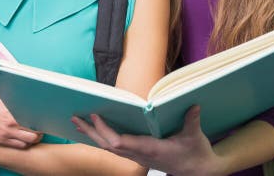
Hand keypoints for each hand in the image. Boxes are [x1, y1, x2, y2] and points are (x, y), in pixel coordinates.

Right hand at [0, 89, 42, 148]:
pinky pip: (18, 146)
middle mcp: (11, 123)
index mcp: (13, 109)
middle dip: (42, 129)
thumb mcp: (0, 92)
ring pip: (29, 140)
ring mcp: (6, 133)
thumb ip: (15, 93)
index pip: (35, 116)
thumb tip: (27, 88)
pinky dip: (25, 143)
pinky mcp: (1, 140)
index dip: (44, 117)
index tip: (47, 116)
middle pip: (35, 131)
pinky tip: (26, 138)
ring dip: (35, 137)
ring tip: (37, 133)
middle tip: (43, 126)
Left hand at [72, 106, 223, 175]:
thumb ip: (191, 121)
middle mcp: (140, 154)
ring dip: (94, 136)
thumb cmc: (195, 154)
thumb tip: (193, 105)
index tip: (95, 116)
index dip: (106, 131)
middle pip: (109, 146)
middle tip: (76, 118)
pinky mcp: (139, 156)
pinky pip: (116, 149)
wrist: (198, 172)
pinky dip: (103, 139)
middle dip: (92, 132)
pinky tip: (96, 132)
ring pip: (110, 149)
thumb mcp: (194, 137)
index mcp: (150, 149)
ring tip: (78, 123)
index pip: (121, 143)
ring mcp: (138, 157)